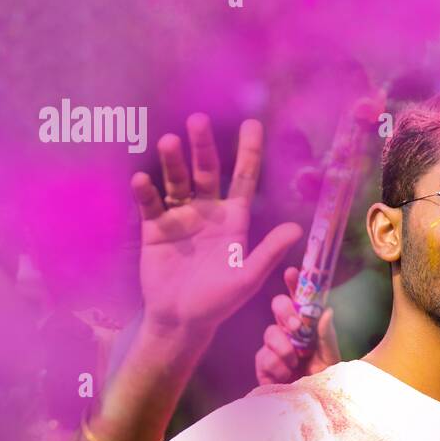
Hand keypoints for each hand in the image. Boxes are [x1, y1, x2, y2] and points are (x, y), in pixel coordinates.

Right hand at [130, 114, 300, 331]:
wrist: (181, 320)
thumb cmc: (218, 301)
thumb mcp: (247, 277)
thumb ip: (268, 251)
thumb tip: (296, 228)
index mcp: (234, 219)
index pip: (244, 178)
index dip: (249, 151)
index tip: (252, 123)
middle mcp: (207, 211)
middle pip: (206, 171)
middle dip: (203, 146)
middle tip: (199, 120)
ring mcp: (180, 217)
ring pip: (177, 181)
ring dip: (173, 162)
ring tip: (170, 142)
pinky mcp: (154, 229)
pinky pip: (150, 205)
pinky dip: (146, 192)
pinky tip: (142, 180)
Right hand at [254, 266, 341, 384]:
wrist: (311, 404)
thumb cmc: (324, 379)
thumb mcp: (331, 357)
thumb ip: (328, 335)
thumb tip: (327, 310)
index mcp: (307, 326)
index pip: (299, 299)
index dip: (294, 284)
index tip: (292, 272)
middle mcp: (288, 332)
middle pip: (277, 307)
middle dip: (285, 313)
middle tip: (296, 327)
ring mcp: (274, 347)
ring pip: (270, 333)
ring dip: (285, 348)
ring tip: (296, 363)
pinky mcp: (263, 364)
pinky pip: (263, 356)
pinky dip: (277, 365)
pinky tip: (285, 375)